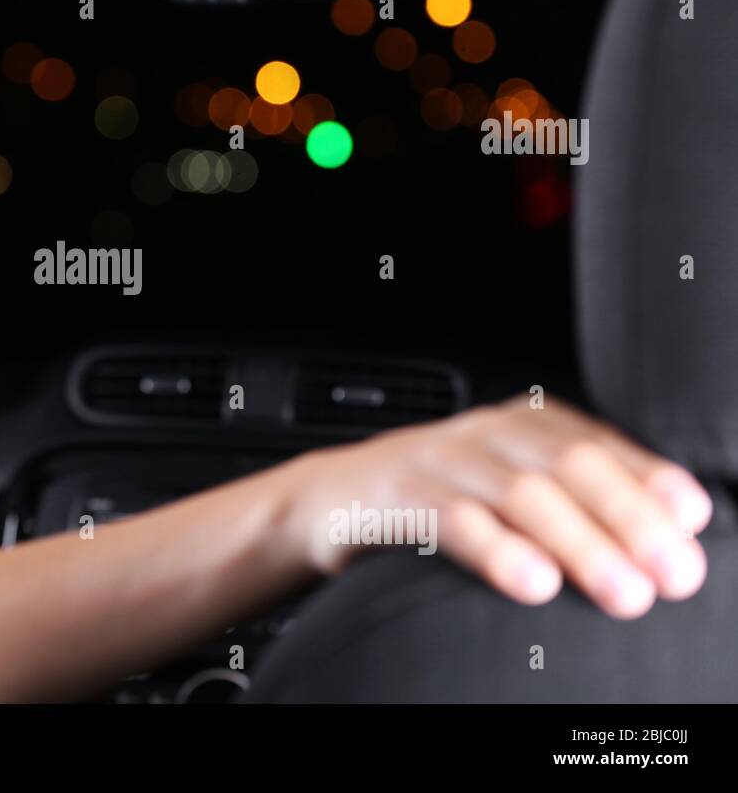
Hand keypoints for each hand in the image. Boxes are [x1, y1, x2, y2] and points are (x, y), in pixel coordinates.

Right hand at [277, 394, 712, 618]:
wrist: (324, 500)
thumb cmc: (427, 502)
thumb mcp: (498, 489)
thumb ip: (564, 501)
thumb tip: (656, 539)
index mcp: (517, 425)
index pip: (598, 443)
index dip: (649, 479)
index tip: (692, 519)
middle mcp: (484, 433)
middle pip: (569, 465)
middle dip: (629, 518)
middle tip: (672, 573)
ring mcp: (439, 460)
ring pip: (522, 493)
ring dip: (581, 543)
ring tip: (623, 592)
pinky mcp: (397, 495)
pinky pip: (454, 519)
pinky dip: (499, 551)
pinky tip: (533, 582)